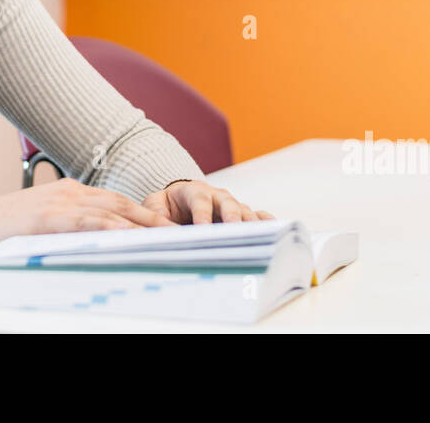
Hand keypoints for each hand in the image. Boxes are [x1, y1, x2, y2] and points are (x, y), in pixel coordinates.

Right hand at [0, 177, 177, 258]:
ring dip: (142, 222)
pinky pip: (88, 222)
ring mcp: (62, 203)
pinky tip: (129, 235)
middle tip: (180, 230)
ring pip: (111, 211)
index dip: (144, 213)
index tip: (166, 226)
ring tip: (167, 235)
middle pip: (122, 203)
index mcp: (71, 193)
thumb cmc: (5, 229)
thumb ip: (72, 227)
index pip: (117, 202)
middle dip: (153, 216)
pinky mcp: (51, 216)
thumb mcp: (45, 222)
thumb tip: (99, 243)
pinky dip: (111, 227)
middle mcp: (71, 193)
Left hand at [141, 180, 275, 224]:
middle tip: (234, 231)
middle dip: (232, 217)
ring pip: (245, 212)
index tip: (203, 229)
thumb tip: (160, 228)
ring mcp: (232, 205)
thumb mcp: (154, 204)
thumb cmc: (167, 204)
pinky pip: (258, 217)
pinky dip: (266, 224)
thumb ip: (155, 213)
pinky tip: (274, 232)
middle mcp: (217, 196)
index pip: (199, 200)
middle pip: (228, 204)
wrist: (180, 199)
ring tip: (259, 237)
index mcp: (193, 191)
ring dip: (251, 224)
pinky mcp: (242, 215)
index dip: (203, 214)